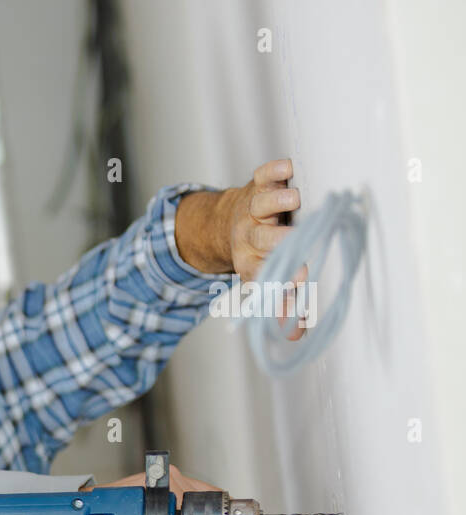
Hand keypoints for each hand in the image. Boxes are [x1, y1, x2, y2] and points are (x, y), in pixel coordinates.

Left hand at [228, 158, 307, 339]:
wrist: (226, 222)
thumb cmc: (258, 253)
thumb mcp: (264, 279)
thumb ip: (281, 304)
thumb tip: (296, 335)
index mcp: (253, 262)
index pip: (266, 274)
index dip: (280, 279)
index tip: (298, 283)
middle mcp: (251, 235)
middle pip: (263, 239)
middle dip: (278, 240)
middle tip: (294, 240)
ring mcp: (255, 208)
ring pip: (262, 204)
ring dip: (277, 202)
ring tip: (294, 200)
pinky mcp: (259, 184)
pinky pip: (265, 175)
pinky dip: (275, 170)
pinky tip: (288, 169)